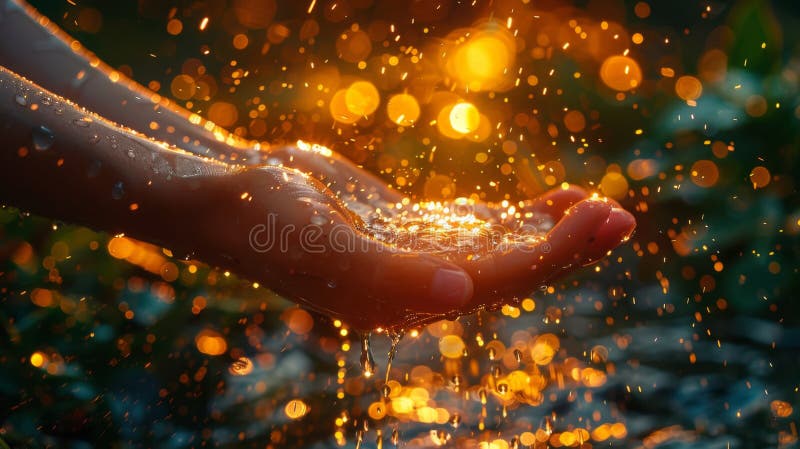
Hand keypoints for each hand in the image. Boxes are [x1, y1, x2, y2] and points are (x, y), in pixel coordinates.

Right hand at [192, 150, 633, 329]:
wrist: (235, 198)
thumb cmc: (268, 222)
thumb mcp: (322, 245)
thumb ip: (389, 273)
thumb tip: (459, 292)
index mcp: (404, 301)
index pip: (497, 280)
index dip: (553, 252)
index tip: (602, 216)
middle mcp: (418, 287)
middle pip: (511, 269)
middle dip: (567, 245)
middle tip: (622, 214)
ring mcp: (418, 257)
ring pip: (501, 248)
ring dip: (550, 229)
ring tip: (599, 203)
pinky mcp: (413, 229)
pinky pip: (479, 227)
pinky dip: (518, 215)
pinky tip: (549, 199)